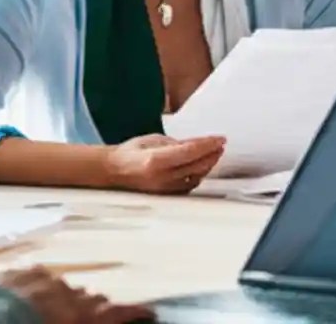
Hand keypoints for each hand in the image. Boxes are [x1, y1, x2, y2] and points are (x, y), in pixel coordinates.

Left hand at [0, 266, 151, 323]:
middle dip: (94, 308)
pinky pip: (36, 277)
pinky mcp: (18, 274)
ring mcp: (43, 281)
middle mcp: (69, 295)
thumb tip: (103, 312)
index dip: (137, 311)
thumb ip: (88, 322)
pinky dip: (38, 287)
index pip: (120, 312)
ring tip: (52, 311)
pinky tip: (30, 295)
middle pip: (93, 299)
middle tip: (90, 319)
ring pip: (64, 287)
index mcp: (83, 318)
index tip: (150, 312)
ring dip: (63, 298)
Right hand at [103, 134, 224, 193]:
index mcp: (156, 160)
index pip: (190, 151)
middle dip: (212, 154)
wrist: (114, 171)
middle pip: (196, 165)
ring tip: (216, 153)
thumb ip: (176, 143)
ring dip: (208, 164)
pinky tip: (204, 166)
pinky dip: (199, 175)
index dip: (208, 144)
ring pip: (196, 177)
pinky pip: (189, 185)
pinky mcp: (167, 195)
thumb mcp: (153, 140)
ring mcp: (165, 189)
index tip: (221, 138)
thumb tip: (198, 144)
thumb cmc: (131, 152)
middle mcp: (162, 176)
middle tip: (221, 144)